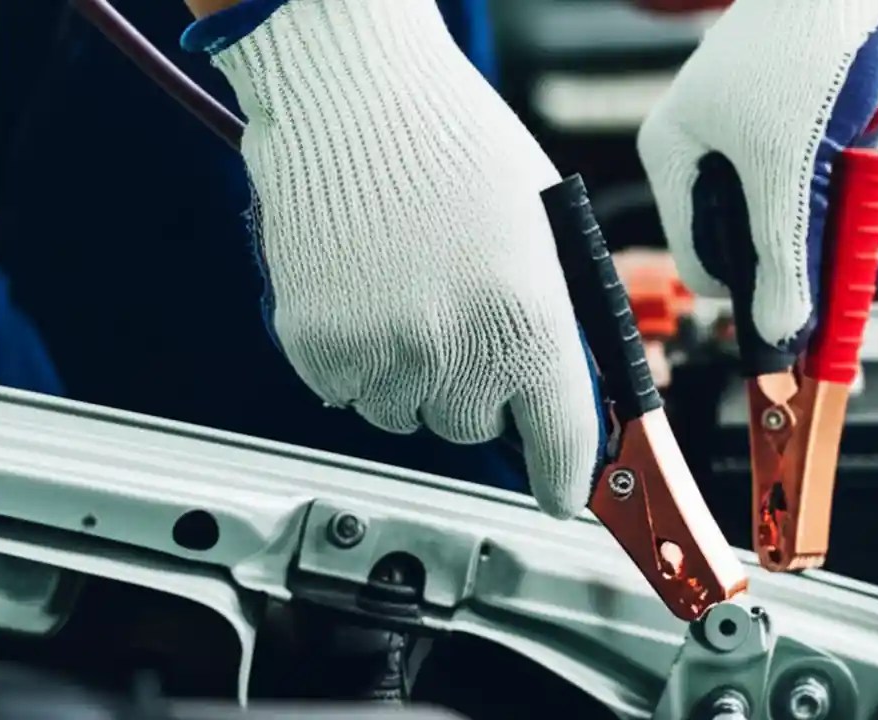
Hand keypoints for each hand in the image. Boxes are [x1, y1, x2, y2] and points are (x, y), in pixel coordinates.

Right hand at [210, 0, 599, 517]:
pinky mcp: (316, 344)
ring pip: (403, 413)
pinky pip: (344, 390)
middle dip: (473, 391)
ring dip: (409, 376)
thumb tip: (561, 385)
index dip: (562, 476)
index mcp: (529, 318)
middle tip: (459, 323)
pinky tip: (362, 293)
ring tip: (404, 293)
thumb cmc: (451, 144)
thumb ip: (551, 320)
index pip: (560, 440)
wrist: (353, 97)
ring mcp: (379, 351)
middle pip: (473, 429)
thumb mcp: (540, 233)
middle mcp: (456, 348)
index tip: (560, 493)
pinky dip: (355, 359)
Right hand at [639, 0, 877, 348]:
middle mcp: (711, 159)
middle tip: (858, 294)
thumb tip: (782, 331)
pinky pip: (822, 203)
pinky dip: (853, 222)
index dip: (752, 298)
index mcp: (677, 158)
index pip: (703, 263)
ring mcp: (757, 151)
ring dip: (840, 254)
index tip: (802, 328)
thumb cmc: (805, 43)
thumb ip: (784, 252)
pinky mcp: (800, 143)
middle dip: (809, 277)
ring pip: (795, 231)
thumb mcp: (789, 164)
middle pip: (754, 251)